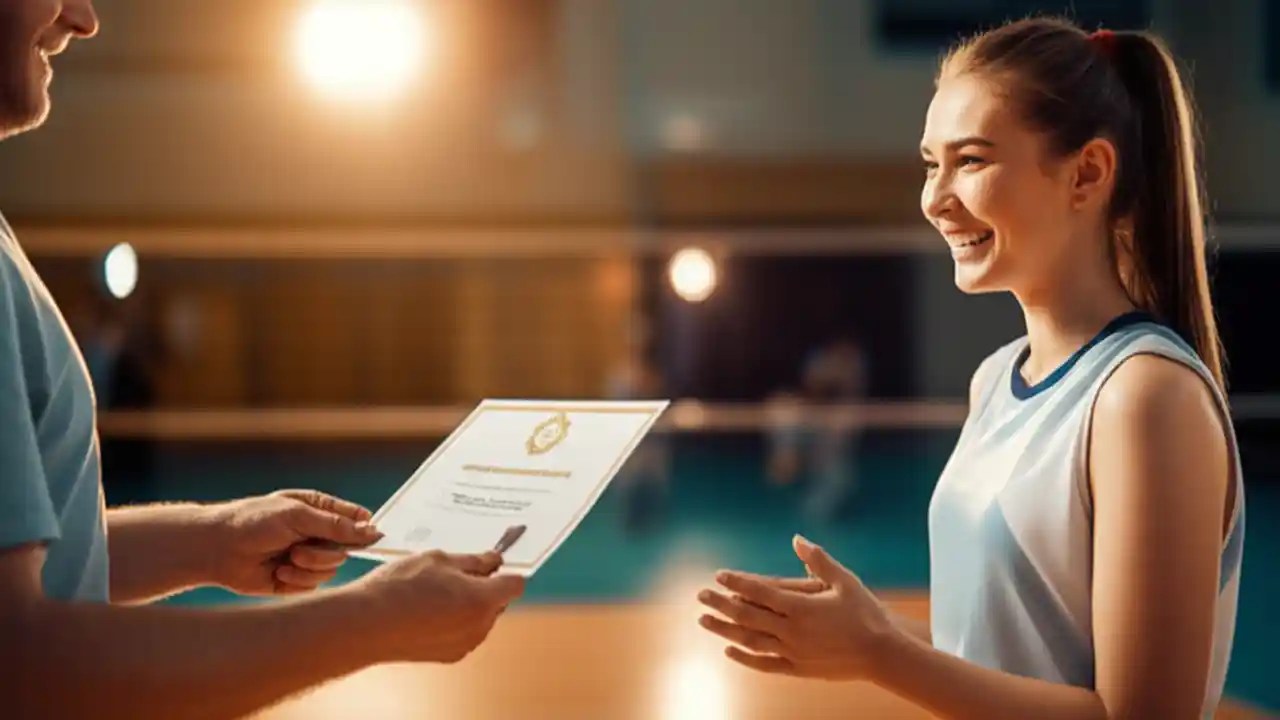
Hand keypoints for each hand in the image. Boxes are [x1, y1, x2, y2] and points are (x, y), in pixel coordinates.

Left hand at [207, 490, 383, 595]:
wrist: (216, 549)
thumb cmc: (253, 521)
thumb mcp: (298, 516)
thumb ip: (336, 525)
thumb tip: (372, 529)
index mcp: (318, 510)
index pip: (356, 519)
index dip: (364, 529)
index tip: (371, 538)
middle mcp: (315, 534)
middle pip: (345, 550)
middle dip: (324, 553)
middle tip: (300, 549)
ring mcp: (306, 557)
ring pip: (331, 569)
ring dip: (309, 566)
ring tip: (286, 559)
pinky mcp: (295, 580)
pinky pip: (313, 585)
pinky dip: (296, 580)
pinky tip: (277, 572)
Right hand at [352, 549, 525, 663]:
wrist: (366, 624)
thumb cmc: (400, 586)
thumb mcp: (439, 560)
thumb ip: (473, 561)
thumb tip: (493, 560)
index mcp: (483, 599)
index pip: (515, 584)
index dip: (506, 570)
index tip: (492, 563)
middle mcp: (480, 626)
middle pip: (498, 601)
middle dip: (485, 587)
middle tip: (456, 572)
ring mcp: (465, 644)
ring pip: (480, 618)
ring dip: (468, 604)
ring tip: (435, 591)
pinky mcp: (449, 656)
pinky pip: (463, 633)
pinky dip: (454, 621)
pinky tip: (427, 610)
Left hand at [696, 535, 897, 680]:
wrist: (883, 655)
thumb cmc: (866, 613)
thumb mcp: (845, 581)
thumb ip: (818, 560)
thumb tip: (797, 538)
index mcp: (801, 607)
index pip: (759, 592)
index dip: (737, 582)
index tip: (718, 575)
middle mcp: (792, 632)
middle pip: (747, 616)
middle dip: (721, 604)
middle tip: (700, 595)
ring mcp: (792, 652)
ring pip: (750, 640)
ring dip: (724, 629)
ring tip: (703, 621)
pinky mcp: (798, 669)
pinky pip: (764, 664)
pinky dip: (744, 657)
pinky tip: (729, 649)